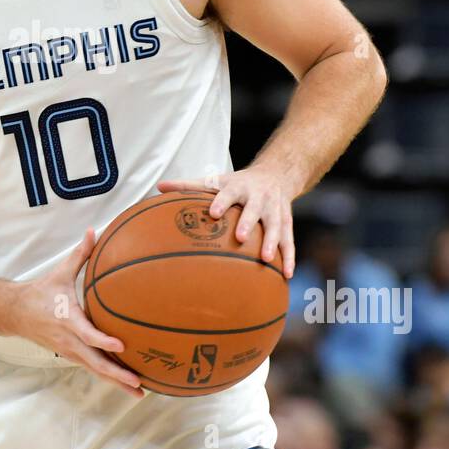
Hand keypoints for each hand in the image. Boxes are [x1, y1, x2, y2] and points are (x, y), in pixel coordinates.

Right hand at [0, 229, 143, 397]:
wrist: (15, 313)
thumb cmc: (40, 292)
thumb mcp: (59, 273)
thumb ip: (80, 254)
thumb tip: (93, 231)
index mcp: (67, 319)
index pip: (86, 334)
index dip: (103, 341)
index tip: (121, 345)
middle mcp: (68, 340)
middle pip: (94, 362)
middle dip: (117, 374)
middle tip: (138, 383)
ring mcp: (69, 350)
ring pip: (95, 370)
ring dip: (115, 381)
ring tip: (138, 391)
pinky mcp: (70, 354)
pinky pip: (91, 367)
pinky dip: (108, 376)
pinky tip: (125, 382)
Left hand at [157, 166, 296, 277]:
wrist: (276, 174)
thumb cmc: (238, 183)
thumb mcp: (216, 180)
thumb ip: (189, 185)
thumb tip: (159, 187)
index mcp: (238, 187)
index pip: (228, 193)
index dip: (221, 201)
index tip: (213, 212)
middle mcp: (258, 197)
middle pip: (254, 209)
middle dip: (247, 222)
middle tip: (239, 237)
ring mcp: (274, 210)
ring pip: (275, 225)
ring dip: (272, 241)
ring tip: (265, 258)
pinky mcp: (287, 222)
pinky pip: (289, 240)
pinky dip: (289, 257)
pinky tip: (286, 274)